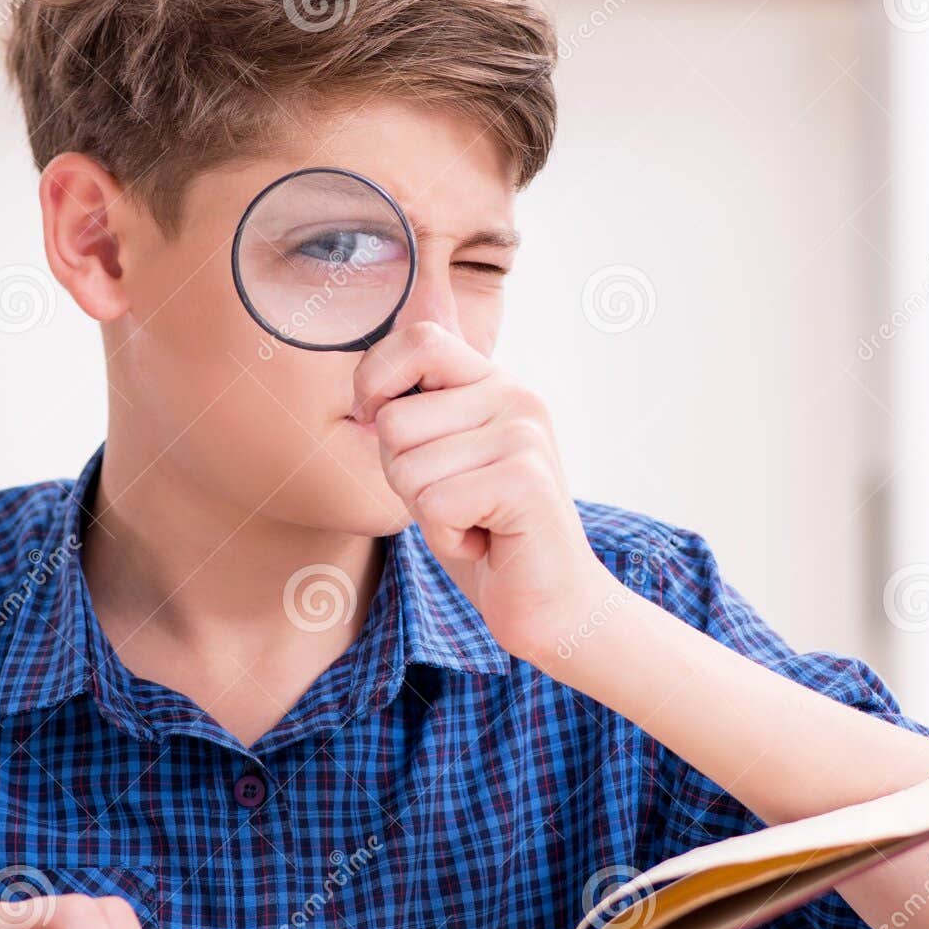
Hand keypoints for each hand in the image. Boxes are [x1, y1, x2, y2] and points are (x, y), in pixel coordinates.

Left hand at [353, 321, 619, 665]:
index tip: (383, 427)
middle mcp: (515, 397)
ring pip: (407, 467)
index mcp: (495, 382)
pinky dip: (448, 538)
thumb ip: (423, 398)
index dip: (376, 382)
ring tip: (474, 521)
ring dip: (427, 513)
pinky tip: (485, 543)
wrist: (553, 603)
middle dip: (403, 477)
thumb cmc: (487, 533)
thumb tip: (408, 325)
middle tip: (455, 500)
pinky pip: (434, 504)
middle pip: (394, 421)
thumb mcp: (444, 456)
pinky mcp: (525, 482)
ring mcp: (524, 437)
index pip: (418, 339)